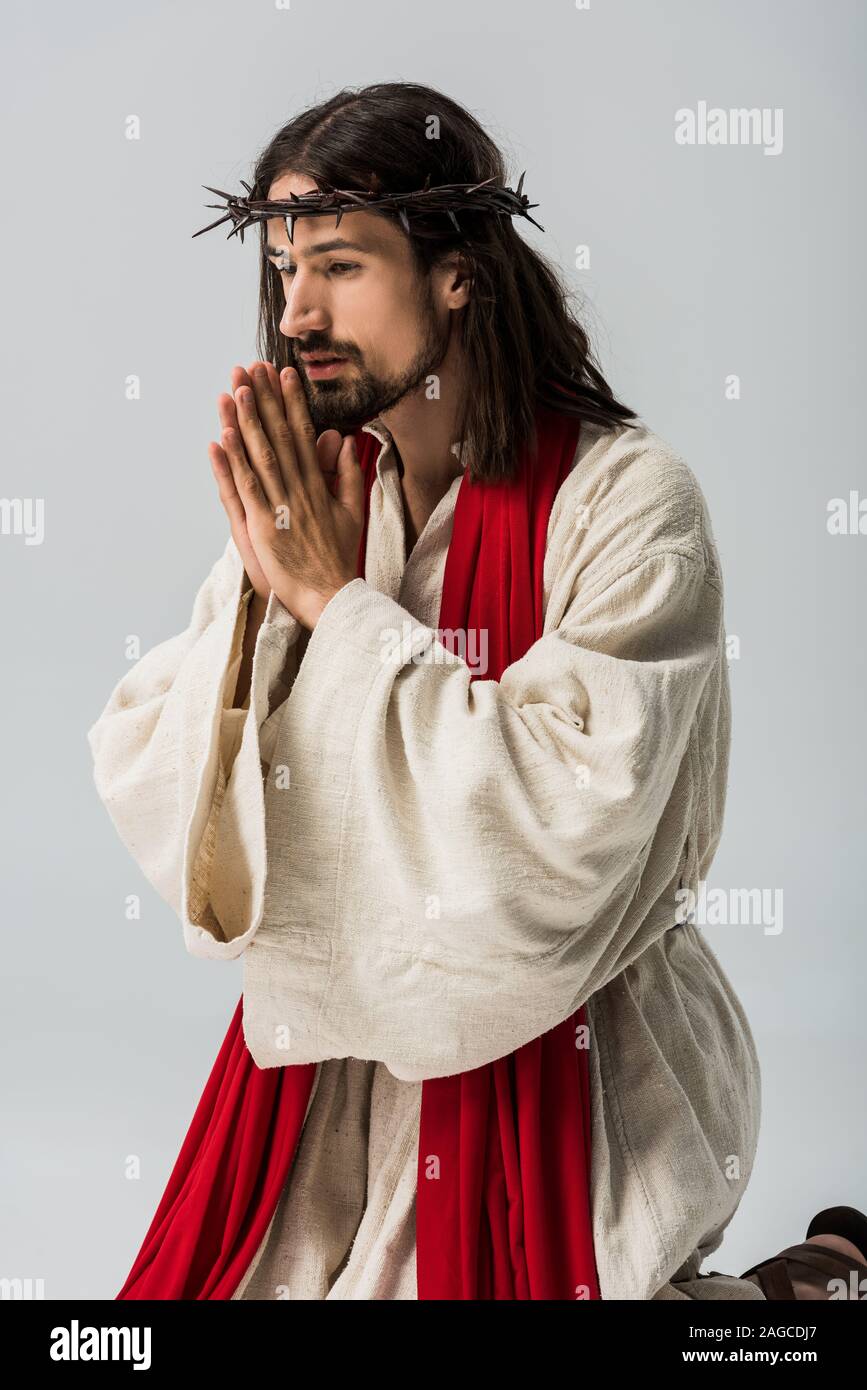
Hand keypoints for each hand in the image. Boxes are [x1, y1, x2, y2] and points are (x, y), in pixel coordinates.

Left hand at [209, 360, 363, 629]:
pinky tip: (223, 436)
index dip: (292, 402)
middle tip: (253, 368)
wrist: (332, 596)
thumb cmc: (338, 559)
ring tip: (236, 389)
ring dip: (247, 421)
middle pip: (279, 436)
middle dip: (266, 400)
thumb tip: (341, 440)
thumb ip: (346, 475)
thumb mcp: (352, 513)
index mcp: (317, 486)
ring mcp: (280, 506)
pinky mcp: (263, 526)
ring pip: (260, 455)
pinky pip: (246, 487)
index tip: (284, 374)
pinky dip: (233, 461)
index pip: (302, 434)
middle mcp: (298, 490)